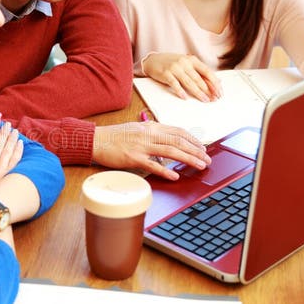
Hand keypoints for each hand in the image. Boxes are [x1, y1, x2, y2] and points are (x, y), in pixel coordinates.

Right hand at [92, 121, 210, 181]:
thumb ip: (152, 135)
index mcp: (150, 127)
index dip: (193, 139)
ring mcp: (141, 146)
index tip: (202, 147)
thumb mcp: (137, 130)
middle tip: (207, 158)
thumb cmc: (114, 136)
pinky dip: (165, 171)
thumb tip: (166, 144)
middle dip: (196, 150)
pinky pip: (152, 165)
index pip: (177, 131)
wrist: (95, 140)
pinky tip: (175, 176)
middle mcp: (148, 134)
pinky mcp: (133, 158)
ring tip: (200, 165)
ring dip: (188, 159)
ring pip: (171, 151)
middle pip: (178, 141)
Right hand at [142, 52, 221, 101]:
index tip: (219, 91)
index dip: (214, 82)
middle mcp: (184, 63)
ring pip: (189, 82)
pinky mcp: (166, 73)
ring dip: (198, 92)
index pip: (207, 72)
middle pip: (199, 79)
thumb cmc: (172, 63)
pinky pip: (175, 84)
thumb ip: (200, 71)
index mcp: (192, 60)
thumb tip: (217, 81)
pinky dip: (180, 91)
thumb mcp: (187, 64)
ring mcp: (175, 68)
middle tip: (214, 99)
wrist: (153, 60)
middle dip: (208, 90)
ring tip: (204, 100)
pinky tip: (185, 97)